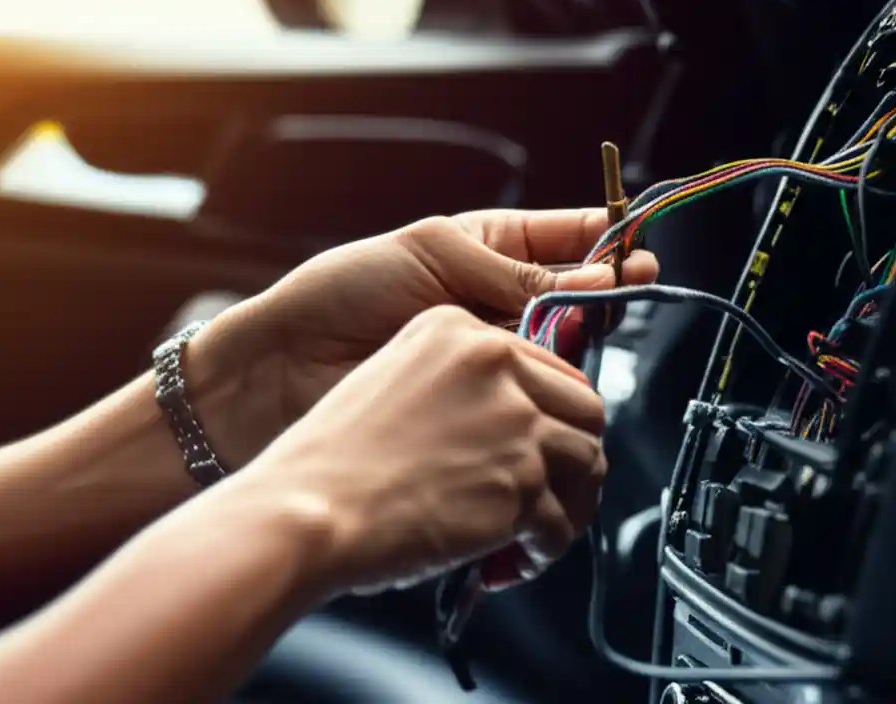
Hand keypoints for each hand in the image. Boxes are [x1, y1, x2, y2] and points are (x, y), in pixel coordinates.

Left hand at [190, 209, 656, 466]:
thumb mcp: (432, 254)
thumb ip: (514, 268)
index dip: (603, 244)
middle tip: (622, 293)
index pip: (563, 240)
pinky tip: (559, 383)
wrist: (286, 370)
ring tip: (585, 335)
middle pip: (574, 296)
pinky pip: (531, 392)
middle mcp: (493, 301)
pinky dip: (550, 389)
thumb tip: (591, 274)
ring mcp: (490, 354)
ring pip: (560, 346)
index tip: (639, 250)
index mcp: (483, 249)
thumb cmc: (341, 293)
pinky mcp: (481, 402)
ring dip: (579, 341)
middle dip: (601, 293)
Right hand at [236, 305, 606, 593]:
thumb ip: (459, 389)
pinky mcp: (522, 482)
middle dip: (572, 458)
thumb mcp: (394, 387)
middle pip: (585, 407)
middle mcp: (495, 363)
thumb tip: (515, 428)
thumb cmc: (334, 464)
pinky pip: (563, 522)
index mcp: (459, 331)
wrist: (306, 511)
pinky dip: (543, 551)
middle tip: (546, 495)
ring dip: (568, 506)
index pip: (547, 366)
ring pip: (589, 462)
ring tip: (530, 537)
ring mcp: (515, 421)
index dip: (546, 418)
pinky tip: (506, 563)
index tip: (532, 450)